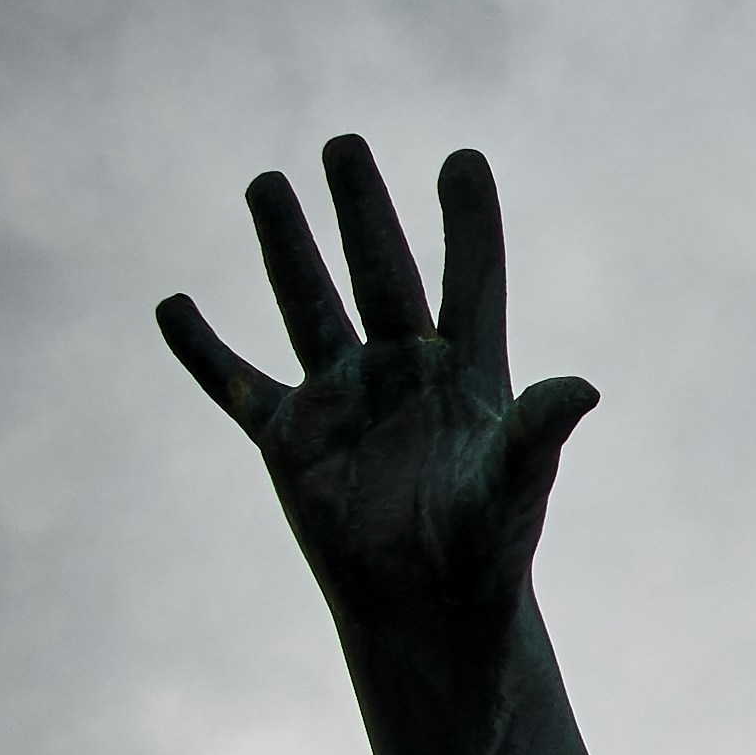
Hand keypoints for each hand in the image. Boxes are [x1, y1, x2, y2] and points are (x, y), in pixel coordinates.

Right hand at [157, 137, 597, 637]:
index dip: (468, 223)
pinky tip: (173, 305)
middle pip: (380, 271)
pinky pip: (234, 382)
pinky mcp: (288, 439)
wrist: (430, 610)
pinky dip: (201, 349)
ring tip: (267, 181)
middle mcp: (403, 371)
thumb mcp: (516, 482)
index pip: (469, 280)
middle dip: (363, 208)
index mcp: (468, 373)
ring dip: (287, 243)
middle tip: (344, 144)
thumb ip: (540, 430)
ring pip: (308, 302)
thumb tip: (583, 387)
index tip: (462, 159)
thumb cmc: (487, 549)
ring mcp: (342, 399)